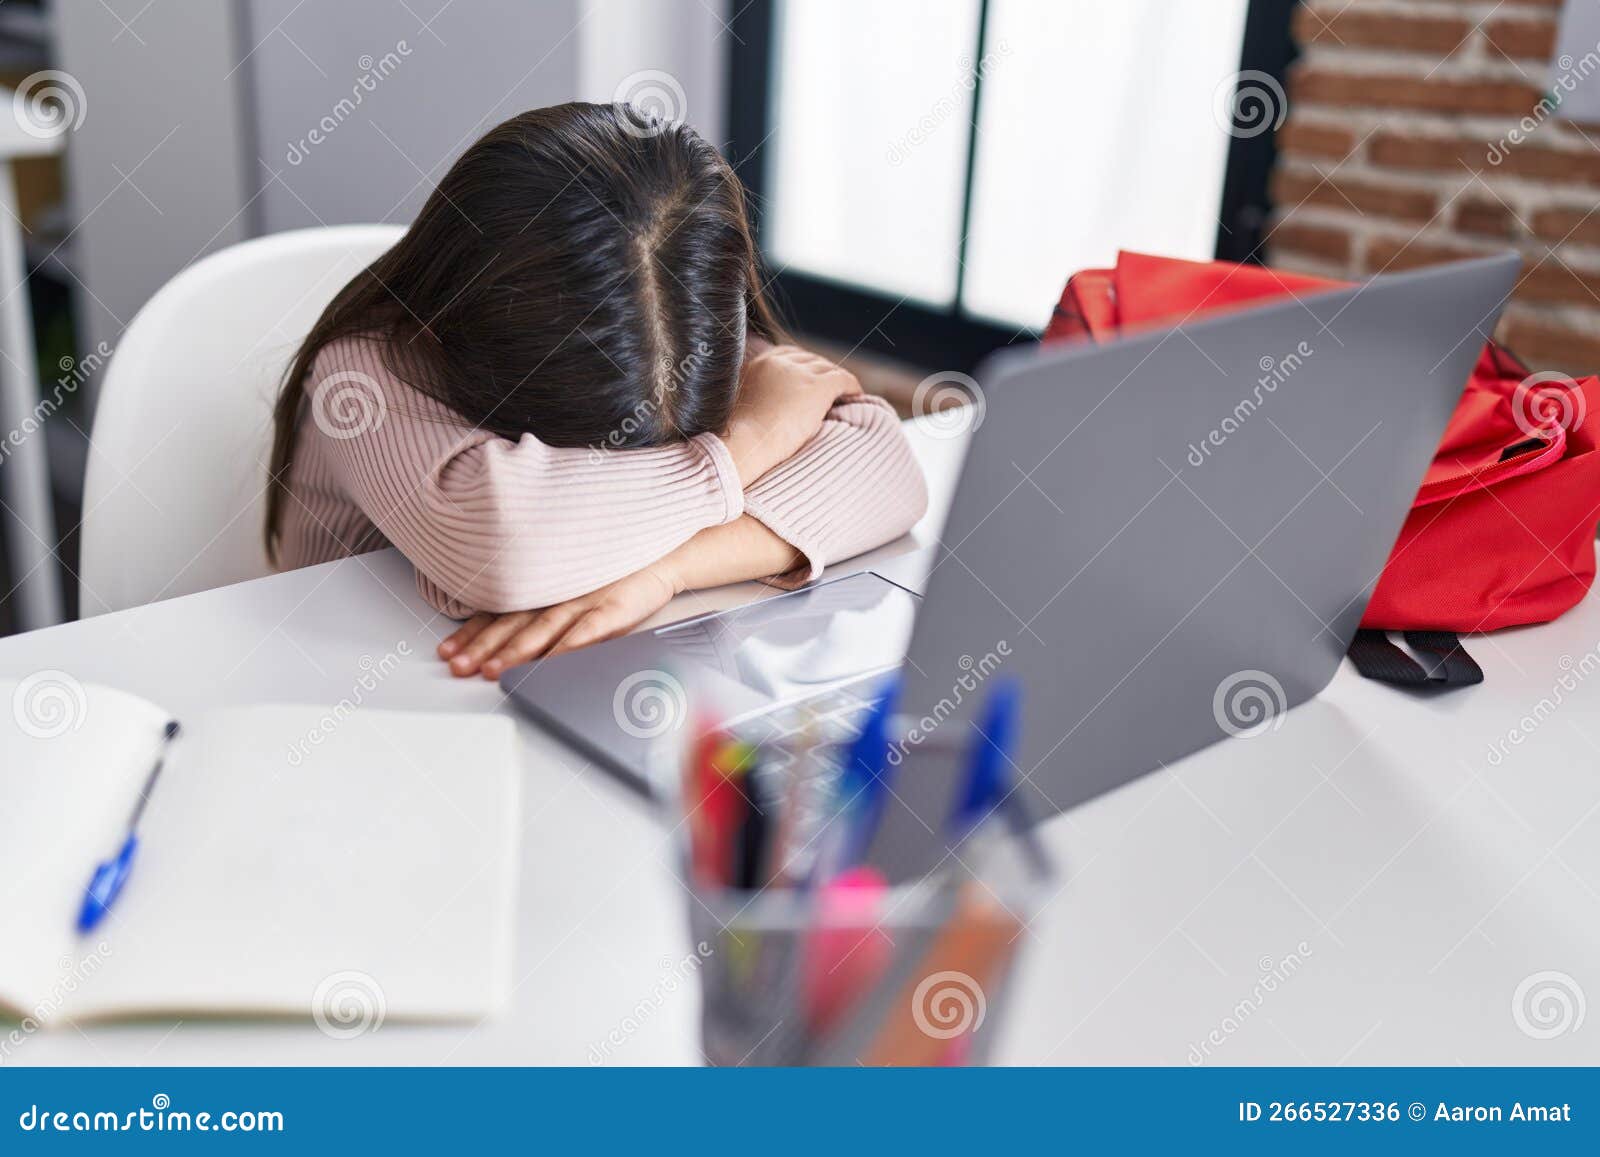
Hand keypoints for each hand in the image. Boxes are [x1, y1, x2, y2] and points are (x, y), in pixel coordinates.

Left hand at [437, 564, 680, 678]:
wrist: (664, 550)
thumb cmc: (616, 568)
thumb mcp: (572, 579)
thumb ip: (543, 601)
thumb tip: (506, 631)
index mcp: (545, 585)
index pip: (499, 610)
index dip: (471, 632)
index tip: (447, 651)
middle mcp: (558, 590)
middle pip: (513, 622)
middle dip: (482, 647)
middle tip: (458, 668)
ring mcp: (586, 598)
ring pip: (543, 628)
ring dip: (516, 651)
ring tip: (493, 671)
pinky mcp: (615, 606)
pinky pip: (588, 631)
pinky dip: (567, 647)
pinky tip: (551, 664)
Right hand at [722, 343, 861, 485]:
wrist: (744, 445)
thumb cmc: (741, 438)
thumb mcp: (746, 404)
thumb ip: (761, 394)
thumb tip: (779, 405)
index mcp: (759, 363)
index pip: (790, 354)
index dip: (805, 367)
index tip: (812, 380)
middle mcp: (780, 362)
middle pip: (811, 359)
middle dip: (822, 373)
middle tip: (832, 390)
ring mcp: (800, 373)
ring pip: (828, 369)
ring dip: (837, 381)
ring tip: (845, 396)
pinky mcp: (817, 387)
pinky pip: (843, 379)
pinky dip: (852, 387)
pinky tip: (856, 397)